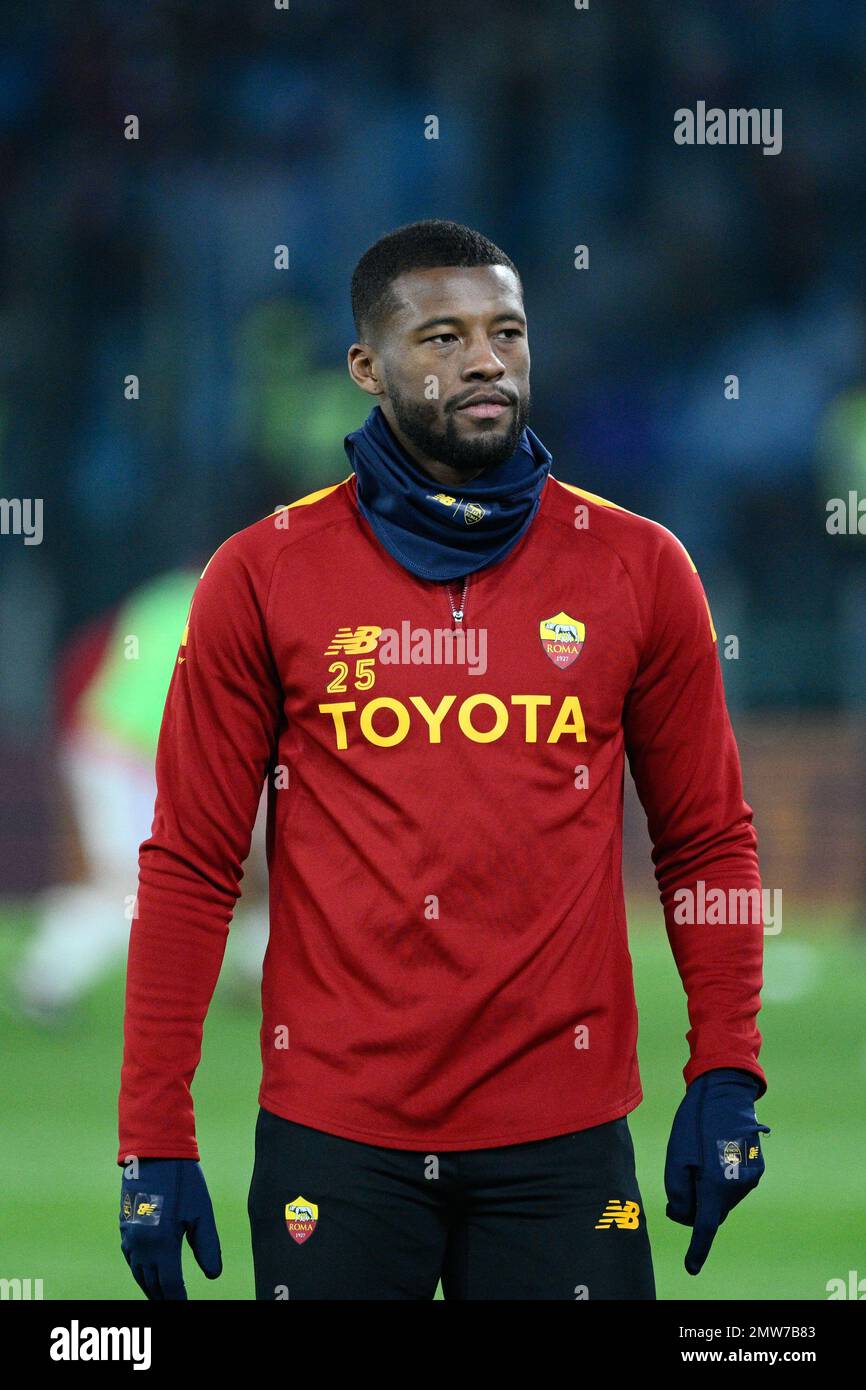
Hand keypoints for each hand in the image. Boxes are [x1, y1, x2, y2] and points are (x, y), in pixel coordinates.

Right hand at [119, 1158, 221, 1298]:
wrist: (155, 1153)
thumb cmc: (183, 1181)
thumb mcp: (201, 1213)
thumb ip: (207, 1246)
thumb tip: (213, 1274)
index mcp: (161, 1245)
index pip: (170, 1285)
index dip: (178, 1299)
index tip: (185, 1306)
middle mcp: (141, 1246)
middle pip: (152, 1284)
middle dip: (163, 1297)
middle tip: (174, 1304)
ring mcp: (129, 1236)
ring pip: (138, 1273)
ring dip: (149, 1287)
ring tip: (160, 1295)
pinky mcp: (124, 1226)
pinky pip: (130, 1258)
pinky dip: (138, 1270)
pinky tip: (145, 1271)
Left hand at [665, 1067, 769, 1275]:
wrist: (726, 1093)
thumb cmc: (696, 1123)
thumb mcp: (676, 1157)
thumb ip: (677, 1193)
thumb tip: (684, 1215)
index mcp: (717, 1186)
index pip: (705, 1227)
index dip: (697, 1249)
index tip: (691, 1267)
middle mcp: (739, 1188)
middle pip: (712, 1211)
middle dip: (696, 1205)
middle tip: (681, 1176)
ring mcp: (751, 1178)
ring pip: (722, 1199)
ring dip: (708, 1190)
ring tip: (698, 1156)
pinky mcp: (756, 1168)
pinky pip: (732, 1186)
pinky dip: (720, 1180)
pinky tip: (712, 1153)